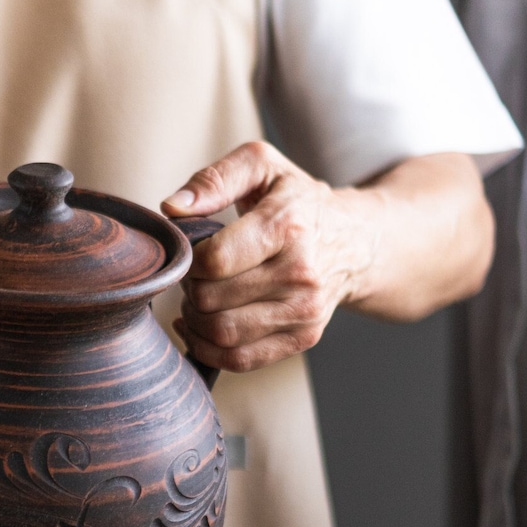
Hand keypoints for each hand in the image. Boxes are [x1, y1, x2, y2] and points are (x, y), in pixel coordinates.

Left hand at [162, 141, 372, 372]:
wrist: (354, 240)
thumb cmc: (296, 200)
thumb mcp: (262, 167)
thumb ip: (214, 178)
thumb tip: (172, 208)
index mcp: (288, 225)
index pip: (214, 260)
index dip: (188, 259)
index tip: (190, 250)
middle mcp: (302, 272)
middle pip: (212, 299)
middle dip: (188, 288)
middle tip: (191, 274)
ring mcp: (305, 310)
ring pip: (222, 333)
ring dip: (194, 319)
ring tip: (196, 298)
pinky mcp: (303, 337)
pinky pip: (240, 359)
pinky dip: (208, 349)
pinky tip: (199, 327)